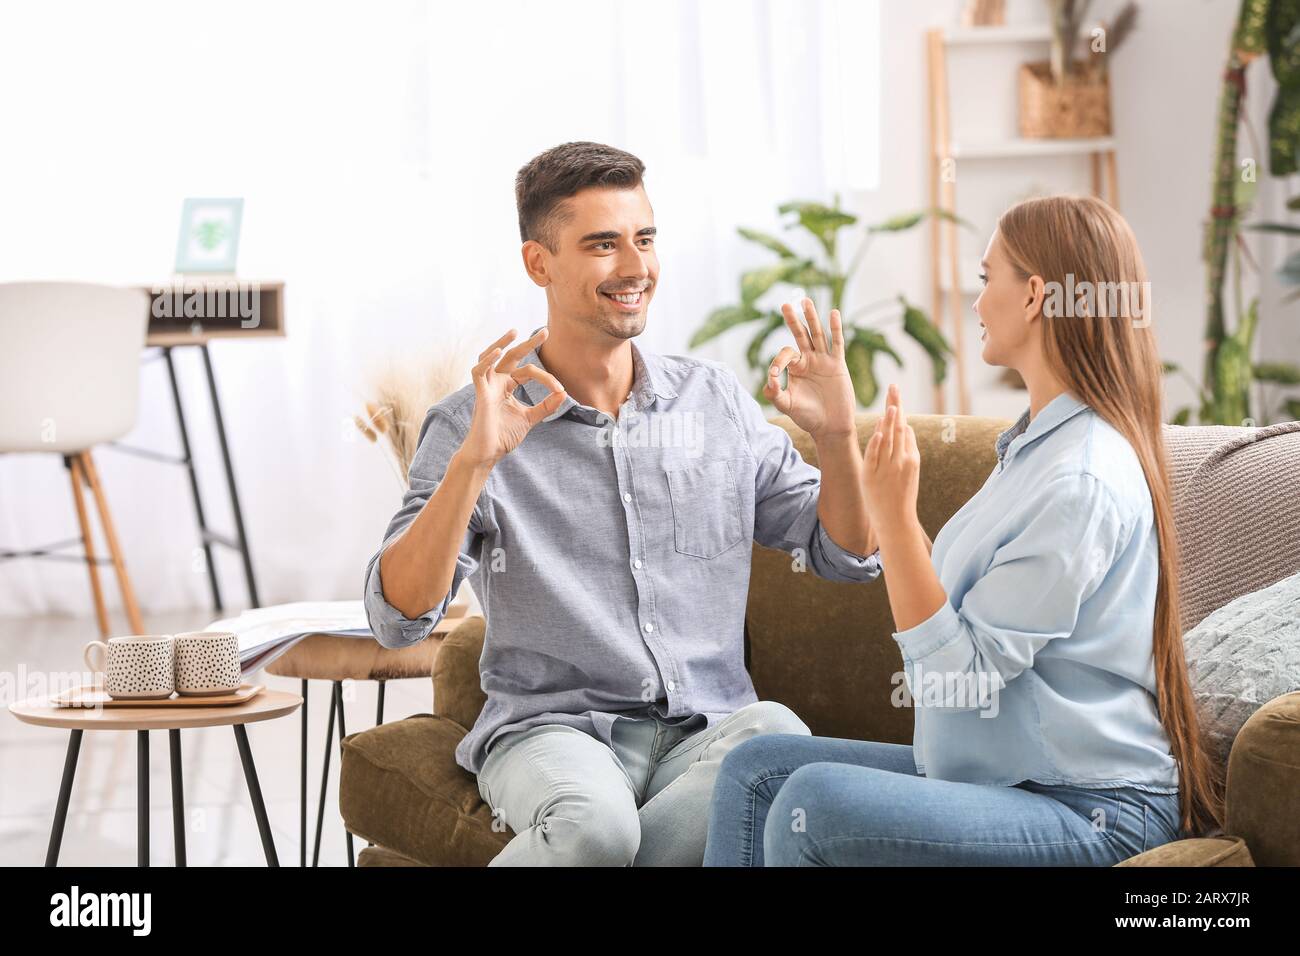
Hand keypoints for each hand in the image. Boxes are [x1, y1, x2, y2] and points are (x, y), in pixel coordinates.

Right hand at [460, 327, 566, 467]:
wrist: (489, 453)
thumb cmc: (504, 436)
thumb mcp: (530, 418)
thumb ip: (546, 406)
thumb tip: (564, 393)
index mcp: (507, 386)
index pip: (528, 371)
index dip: (546, 378)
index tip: (560, 390)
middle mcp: (496, 382)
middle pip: (511, 356)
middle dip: (527, 344)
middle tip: (546, 333)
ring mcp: (487, 387)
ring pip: (489, 356)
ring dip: (501, 343)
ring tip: (514, 332)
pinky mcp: (480, 394)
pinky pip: (478, 371)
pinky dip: (486, 360)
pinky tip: (498, 352)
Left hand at [764, 298, 856, 443]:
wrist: (830, 427)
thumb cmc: (808, 417)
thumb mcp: (786, 405)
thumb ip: (774, 393)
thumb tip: (769, 378)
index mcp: (796, 368)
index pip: (785, 354)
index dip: (778, 361)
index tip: (776, 375)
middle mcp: (809, 361)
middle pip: (801, 335)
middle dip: (793, 320)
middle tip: (785, 304)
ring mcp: (824, 361)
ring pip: (817, 334)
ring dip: (812, 317)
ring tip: (805, 300)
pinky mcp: (838, 365)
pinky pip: (837, 343)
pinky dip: (835, 328)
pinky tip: (833, 312)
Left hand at [863, 384, 919, 536]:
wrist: (896, 521)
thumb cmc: (901, 495)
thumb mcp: (910, 471)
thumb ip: (907, 449)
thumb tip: (905, 426)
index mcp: (912, 458)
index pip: (904, 430)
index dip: (898, 411)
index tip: (895, 395)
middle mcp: (902, 461)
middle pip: (898, 428)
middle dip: (896, 406)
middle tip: (894, 387)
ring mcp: (888, 469)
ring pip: (888, 440)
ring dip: (890, 421)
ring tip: (891, 402)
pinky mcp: (873, 477)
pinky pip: (875, 457)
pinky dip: (878, 444)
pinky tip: (880, 430)